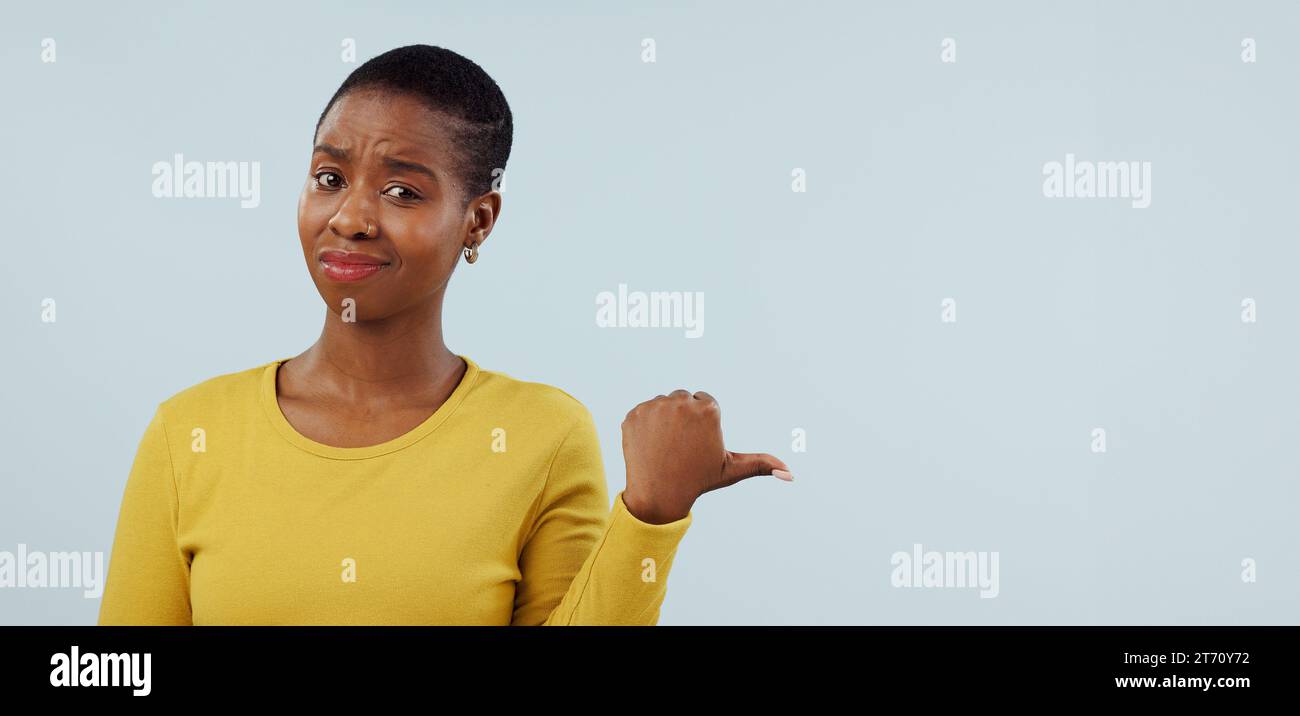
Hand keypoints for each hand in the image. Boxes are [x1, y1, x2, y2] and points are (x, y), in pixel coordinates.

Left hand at [620, 390, 792, 523]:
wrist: (658, 494)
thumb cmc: (698, 480)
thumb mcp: (730, 470)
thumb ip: (761, 465)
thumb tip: (791, 475)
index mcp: (708, 409)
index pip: (705, 403)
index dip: (702, 425)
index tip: (698, 443)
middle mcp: (681, 402)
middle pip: (683, 399)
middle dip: (683, 418)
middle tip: (681, 446)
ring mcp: (654, 407)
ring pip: (663, 404)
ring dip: (664, 420)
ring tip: (666, 446)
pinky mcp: (634, 414)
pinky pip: (643, 412)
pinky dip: (645, 426)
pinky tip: (651, 445)